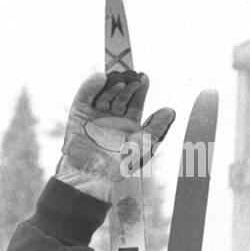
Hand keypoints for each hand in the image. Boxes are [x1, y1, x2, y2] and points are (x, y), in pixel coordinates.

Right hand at [54, 72, 174, 201]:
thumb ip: (157, 127)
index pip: (136, 102)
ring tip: (119, 78)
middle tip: (132, 75)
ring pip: (104, 94)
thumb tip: (171, 110)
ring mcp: (95, 115)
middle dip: (127, 85)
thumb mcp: (144, 145)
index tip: (145, 77)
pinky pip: (84, 97)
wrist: (94, 175)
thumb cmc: (121, 164)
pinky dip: (91, 86)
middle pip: (120, 95)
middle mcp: (112, 118)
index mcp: (129, 124)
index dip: (140, 90)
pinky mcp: (78, 115)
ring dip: (111, 85)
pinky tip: (100, 78)